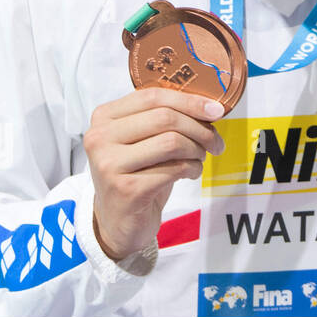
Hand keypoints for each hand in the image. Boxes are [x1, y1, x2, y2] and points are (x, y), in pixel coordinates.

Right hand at [84, 86, 225, 261]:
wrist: (118, 221)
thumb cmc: (137, 173)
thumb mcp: (144, 140)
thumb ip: (165, 117)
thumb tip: (210, 107)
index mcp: (104, 117)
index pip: (152, 96)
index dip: (190, 100)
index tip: (216, 110)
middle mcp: (100, 138)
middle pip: (165, 117)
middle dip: (200, 128)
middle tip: (215, 141)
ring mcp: (109, 164)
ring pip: (172, 142)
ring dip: (197, 149)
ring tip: (199, 158)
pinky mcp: (125, 189)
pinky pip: (174, 168)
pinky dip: (192, 168)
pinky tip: (190, 173)